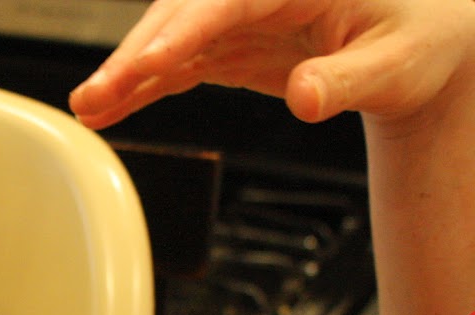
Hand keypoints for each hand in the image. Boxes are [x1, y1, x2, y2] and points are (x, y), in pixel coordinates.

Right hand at [70, 0, 474, 128]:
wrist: (418, 44)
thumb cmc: (417, 42)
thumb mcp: (396, 65)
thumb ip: (348, 82)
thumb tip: (304, 98)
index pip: (228, 1)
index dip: (184, 30)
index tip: (148, 61)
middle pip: (183, 15)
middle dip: (136, 54)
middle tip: (96, 93)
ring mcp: (238, 18)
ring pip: (169, 39)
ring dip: (127, 73)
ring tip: (88, 107)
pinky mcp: (228, 46)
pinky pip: (175, 65)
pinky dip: (141, 89)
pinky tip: (109, 111)